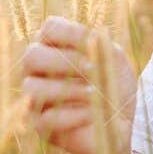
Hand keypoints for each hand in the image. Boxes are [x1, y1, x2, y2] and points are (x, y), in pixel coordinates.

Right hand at [18, 16, 135, 153]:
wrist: (120, 126)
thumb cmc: (115, 87)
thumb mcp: (116, 62)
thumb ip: (103, 46)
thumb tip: (92, 35)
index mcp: (54, 47)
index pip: (50, 28)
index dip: (71, 33)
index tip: (94, 44)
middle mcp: (38, 70)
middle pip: (32, 56)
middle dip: (65, 62)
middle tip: (93, 70)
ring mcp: (35, 97)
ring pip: (32, 88)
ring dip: (68, 89)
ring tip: (94, 94)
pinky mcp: (39, 125)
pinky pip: (46, 118)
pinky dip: (73, 115)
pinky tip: (91, 114)